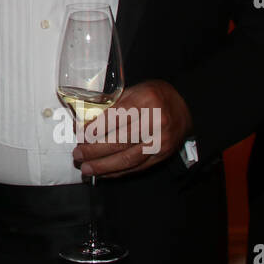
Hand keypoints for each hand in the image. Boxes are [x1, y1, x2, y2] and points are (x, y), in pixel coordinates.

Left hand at [72, 79, 191, 177]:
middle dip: (95, 150)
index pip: (115, 117)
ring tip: (87, 169)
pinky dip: (118, 171)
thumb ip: (112, 104)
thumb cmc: (155, 96)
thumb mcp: (135, 90)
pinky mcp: (163, 155)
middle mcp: (155, 121)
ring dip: (104, 166)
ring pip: (128, 158)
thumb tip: (84, 120)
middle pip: (120, 140)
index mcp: (146, 100)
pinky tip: (104, 173)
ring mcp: (161, 140)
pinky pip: (137, 167)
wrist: (185, 108)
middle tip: (78, 155)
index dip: (94, 129)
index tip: (79, 135)